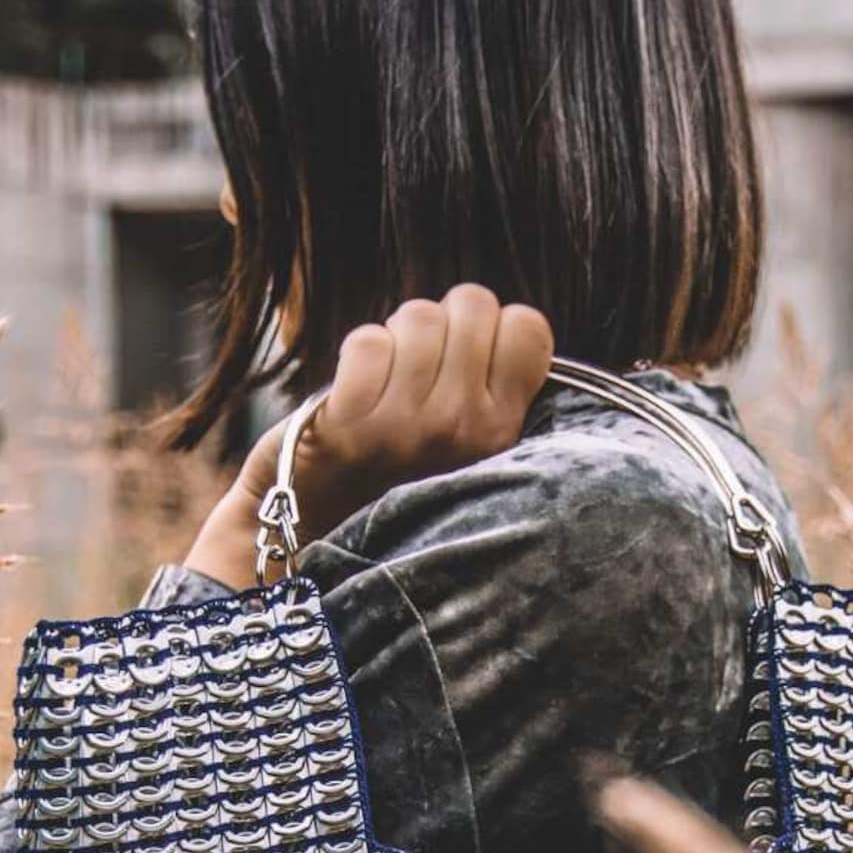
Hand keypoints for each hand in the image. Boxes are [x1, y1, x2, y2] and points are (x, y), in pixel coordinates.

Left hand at [183, 286, 553, 587]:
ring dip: (397, 340)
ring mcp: (406, 428)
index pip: (529, 326)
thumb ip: (493, 386)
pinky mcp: (348, 427)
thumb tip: (501, 321)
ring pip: (417, 317)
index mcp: (503, 433)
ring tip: (387, 387)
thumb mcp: (469, 446)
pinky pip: (366, 343)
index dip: (494, 328)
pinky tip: (354, 398)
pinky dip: (356, 358)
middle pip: (473, 304)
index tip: (469, 360)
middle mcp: (465, 429)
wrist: (323, 548)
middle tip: (422, 372)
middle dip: (444, 324)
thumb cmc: (399, 480)